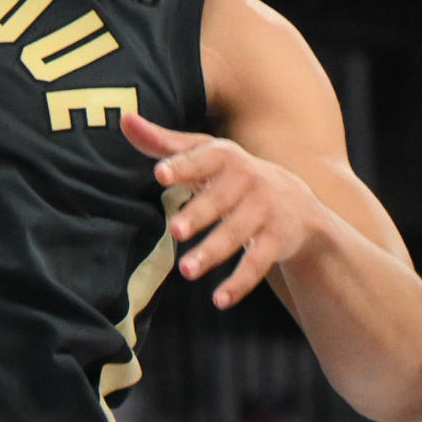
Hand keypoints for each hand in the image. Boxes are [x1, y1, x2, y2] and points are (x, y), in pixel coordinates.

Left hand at [127, 116, 327, 310]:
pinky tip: (219, 301)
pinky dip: (239, 283)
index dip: (182, 165)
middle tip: (174, 230)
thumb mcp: (205, 154)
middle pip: (219, 201)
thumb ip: (164, 142)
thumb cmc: (233, 175)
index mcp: (225, 157)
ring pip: (237, 235)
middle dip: (198, 215)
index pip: (203, 159)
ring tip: (187, 270)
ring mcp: (265, 212)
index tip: (159, 173)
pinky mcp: (276, 241)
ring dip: (212, 252)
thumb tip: (125, 120)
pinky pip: (257, 264)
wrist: (297, 202)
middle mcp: (249, 181)